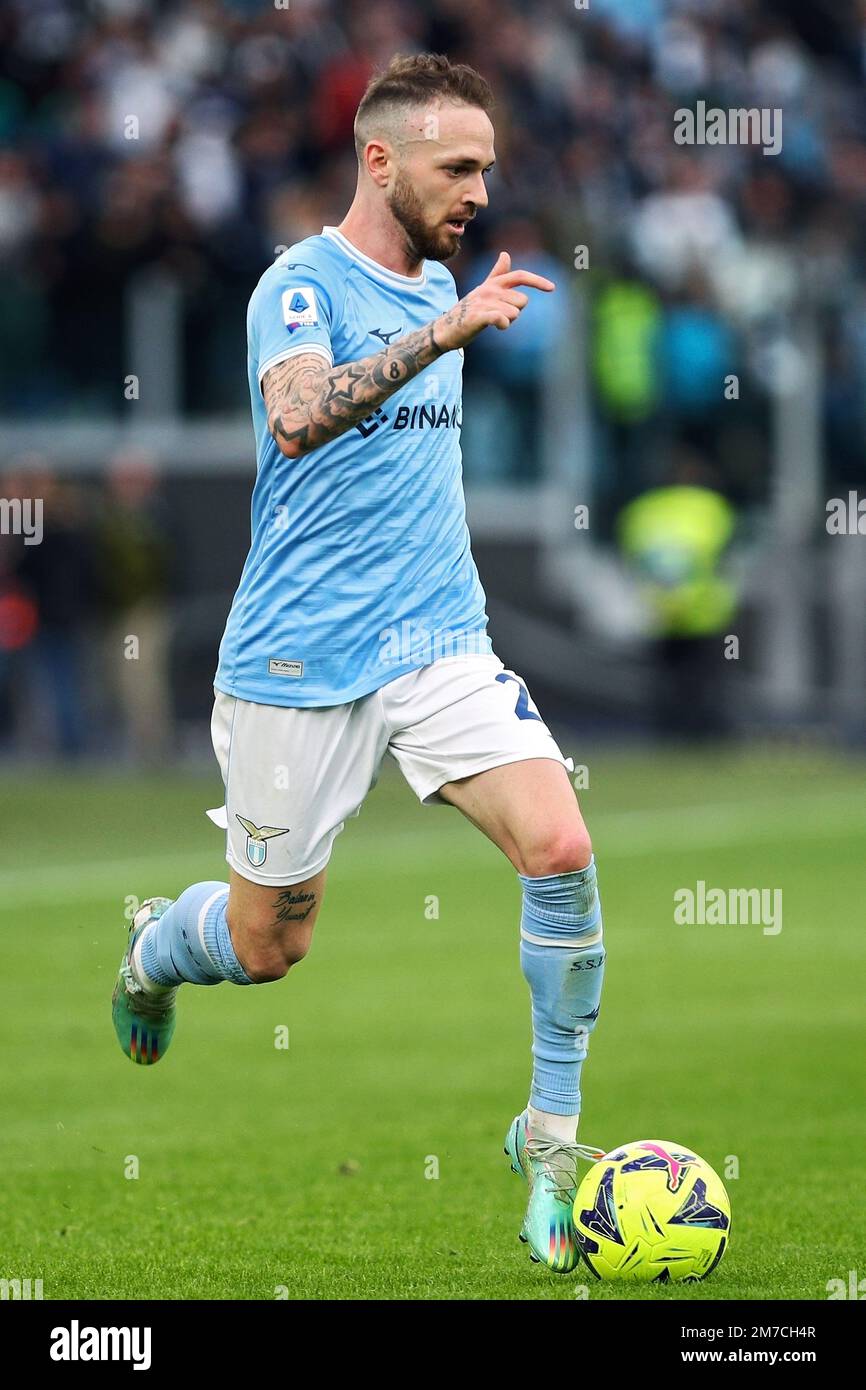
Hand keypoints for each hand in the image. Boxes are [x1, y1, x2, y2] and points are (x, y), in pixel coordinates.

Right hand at [433, 252, 554, 351]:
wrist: (446, 329)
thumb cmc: (468, 312)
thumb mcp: (483, 290)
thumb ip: (496, 273)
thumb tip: (505, 254)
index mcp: (493, 283)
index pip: (520, 276)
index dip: (537, 281)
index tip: (552, 288)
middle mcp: (490, 289)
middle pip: (522, 301)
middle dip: (515, 312)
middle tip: (497, 316)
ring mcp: (484, 302)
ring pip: (515, 312)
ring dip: (507, 321)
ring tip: (491, 322)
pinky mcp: (479, 315)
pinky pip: (504, 319)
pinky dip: (503, 325)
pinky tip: (496, 326)